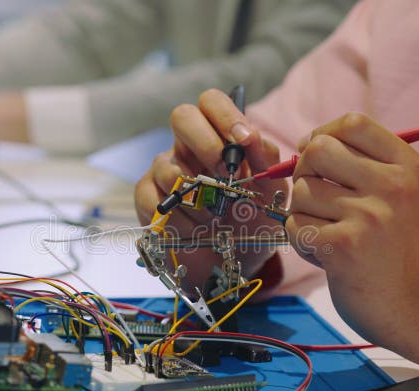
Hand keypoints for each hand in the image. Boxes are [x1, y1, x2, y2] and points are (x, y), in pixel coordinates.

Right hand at [134, 89, 287, 291]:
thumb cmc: (252, 219)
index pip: (212, 102)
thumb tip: (250, 135)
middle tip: (224, 173)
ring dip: (198, 195)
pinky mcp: (147, 199)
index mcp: (218, 136)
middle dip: (205, 143)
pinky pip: (155, 199)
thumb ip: (265, 160)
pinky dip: (181, 219)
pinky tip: (196, 229)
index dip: (225, 115)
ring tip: (216, 215)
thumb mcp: (271, 190)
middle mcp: (187, 147)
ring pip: (168, 165)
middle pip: (182, 116)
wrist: (234, 260)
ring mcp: (163, 171)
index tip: (242, 140)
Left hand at [285, 113, 418, 375]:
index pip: (353, 123)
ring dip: (304, 214)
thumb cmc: (394, 247)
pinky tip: (326, 253)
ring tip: (330, 233)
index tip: (320, 159)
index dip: (324, 134)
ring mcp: (369, 215)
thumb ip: (361, 163)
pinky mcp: (345, 246)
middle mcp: (393, 186)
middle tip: (318, 200)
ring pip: (301, 191)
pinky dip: (302, 241)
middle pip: (318, 150)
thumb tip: (304, 143)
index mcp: (408, 166)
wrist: (416, 306)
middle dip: (305, 173)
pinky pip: (296, 225)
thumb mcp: (398, 194)